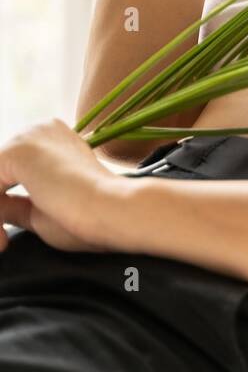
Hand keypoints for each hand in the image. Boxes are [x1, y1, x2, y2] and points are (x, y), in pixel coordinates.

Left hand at [0, 117, 119, 253]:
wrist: (113, 211)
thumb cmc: (89, 217)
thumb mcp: (41, 213)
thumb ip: (16, 206)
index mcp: (52, 140)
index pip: (12, 174)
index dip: (4, 204)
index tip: (6, 237)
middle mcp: (38, 131)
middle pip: (0, 173)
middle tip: (3, 240)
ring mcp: (27, 137)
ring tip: (3, 240)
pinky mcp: (15, 151)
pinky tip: (3, 234)